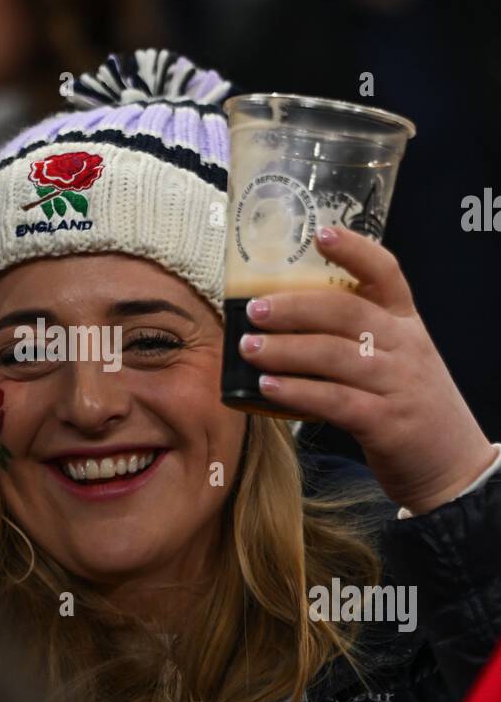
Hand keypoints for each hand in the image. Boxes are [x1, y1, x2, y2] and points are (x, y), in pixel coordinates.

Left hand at [237, 226, 494, 514]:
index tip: (320, 233)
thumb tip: (287, 318)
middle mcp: (405, 347)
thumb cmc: (410, 407)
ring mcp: (398, 384)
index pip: (386, 273)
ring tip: (248, 348)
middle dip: (294, 307)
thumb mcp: (398, 360)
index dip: (355, 249)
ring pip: (334, 355)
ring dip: (285, 350)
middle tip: (253, 309)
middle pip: (346, 312)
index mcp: (407, 324)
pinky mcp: (387, 423)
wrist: (453, 468)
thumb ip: (358, 337)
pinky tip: (267, 388)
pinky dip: (297, 392)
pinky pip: (335, 401)